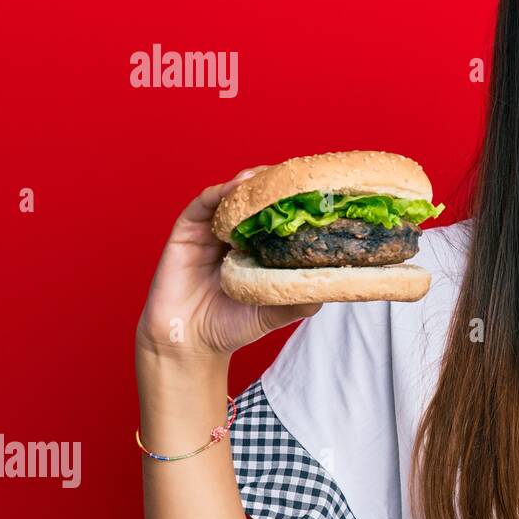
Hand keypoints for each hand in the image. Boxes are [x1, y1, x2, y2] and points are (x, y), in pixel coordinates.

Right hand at [136, 166, 322, 361]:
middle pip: (255, 198)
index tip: (317, 188)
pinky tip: (237, 187)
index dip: (294, 200)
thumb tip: (331, 287)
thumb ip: (299, 299)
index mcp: (258, 247)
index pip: (278, 215)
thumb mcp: (274, 311)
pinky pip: (202, 204)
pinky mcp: (186, 232)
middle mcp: (235, 234)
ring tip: (269, 174)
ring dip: (250, 181)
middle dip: (275, 183)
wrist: (190, 344)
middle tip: (296, 174)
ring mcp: (210, 230)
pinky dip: (220, 192)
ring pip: (231, 194)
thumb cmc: (232, 325)